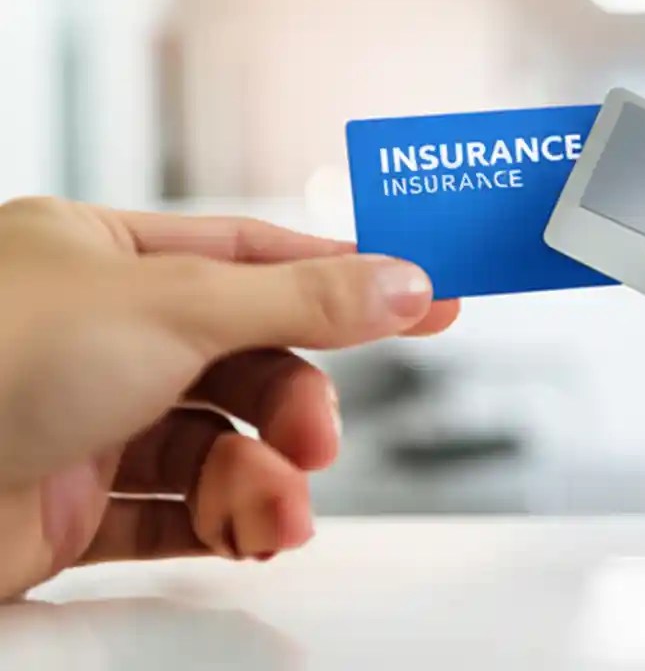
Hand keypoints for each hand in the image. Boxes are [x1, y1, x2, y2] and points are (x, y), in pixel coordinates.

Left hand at [0, 197, 458, 598]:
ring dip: (265, 480)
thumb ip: (301, 302)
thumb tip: (403, 282)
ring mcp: (84, 423)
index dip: (347, 280)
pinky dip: (226, 523)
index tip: (430, 300)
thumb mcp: (172, 308)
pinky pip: (178, 512)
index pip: (256, 256)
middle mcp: (96, 337)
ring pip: (219, 446)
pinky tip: (250, 532)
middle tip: (317, 439)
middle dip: (294, 405)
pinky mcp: (71, 509)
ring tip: (278, 509)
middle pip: (246, 363)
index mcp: (105, 257)